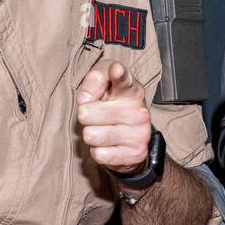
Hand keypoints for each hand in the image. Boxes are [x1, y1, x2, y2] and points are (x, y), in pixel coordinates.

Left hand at [77, 59, 150, 174]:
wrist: (132, 136)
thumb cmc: (112, 104)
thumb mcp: (103, 85)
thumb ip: (93, 81)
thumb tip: (84, 99)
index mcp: (130, 89)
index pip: (123, 80)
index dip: (118, 74)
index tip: (116, 70)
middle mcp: (139, 110)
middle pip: (86, 113)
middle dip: (84, 116)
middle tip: (96, 115)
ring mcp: (140, 133)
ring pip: (91, 136)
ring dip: (91, 134)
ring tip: (103, 129)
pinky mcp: (136, 153)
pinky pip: (99, 154)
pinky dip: (98, 151)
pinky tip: (109, 144)